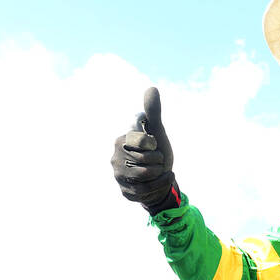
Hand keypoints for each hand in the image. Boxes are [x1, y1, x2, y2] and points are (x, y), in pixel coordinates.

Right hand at [112, 86, 179, 213]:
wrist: (161, 180)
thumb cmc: (157, 153)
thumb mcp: (158, 132)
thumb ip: (153, 112)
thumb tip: (152, 88)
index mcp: (122, 141)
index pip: (143, 141)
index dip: (154, 145)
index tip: (154, 145)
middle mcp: (116, 158)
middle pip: (145, 160)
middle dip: (158, 161)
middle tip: (157, 160)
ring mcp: (119, 176)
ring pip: (144, 176)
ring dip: (159, 173)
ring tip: (159, 170)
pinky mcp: (125, 191)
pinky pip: (145, 190)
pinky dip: (159, 184)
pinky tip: (164, 179)